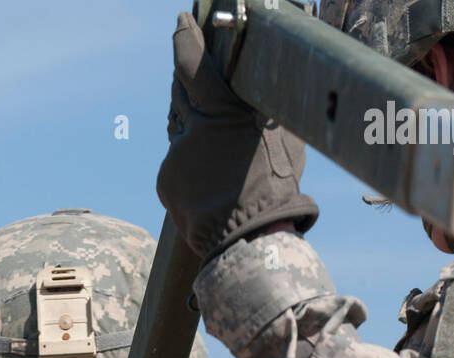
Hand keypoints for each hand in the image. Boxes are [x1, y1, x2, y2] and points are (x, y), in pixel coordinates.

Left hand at [156, 11, 317, 261]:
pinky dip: (188, 157)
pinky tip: (207, 171)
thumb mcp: (286, 138)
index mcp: (221, 111)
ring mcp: (175, 156)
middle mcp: (192, 129)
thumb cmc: (274, 187)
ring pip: (177, 122)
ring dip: (188, 116)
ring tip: (210, 127)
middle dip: (186, 77)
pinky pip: (175, 157)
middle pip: (179, 89)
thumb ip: (276, 106)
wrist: (246, 240)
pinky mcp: (165, 179)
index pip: (192, 62)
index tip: (183, 21)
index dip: (184, 37)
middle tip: (197, 67)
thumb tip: (288, 77)